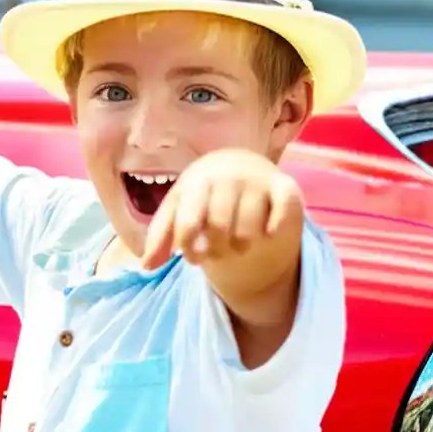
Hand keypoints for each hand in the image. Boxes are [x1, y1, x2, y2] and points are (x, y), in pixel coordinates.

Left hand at [141, 149, 303, 269]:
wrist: (239, 165)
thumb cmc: (202, 196)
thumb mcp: (178, 211)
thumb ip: (161, 237)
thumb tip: (146, 266)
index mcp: (197, 182)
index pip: (188, 224)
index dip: (189, 250)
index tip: (193, 259)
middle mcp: (227, 177)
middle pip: (219, 229)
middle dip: (216, 250)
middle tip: (217, 252)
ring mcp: (257, 180)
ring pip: (248, 230)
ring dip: (241, 246)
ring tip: (237, 243)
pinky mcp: (286, 187)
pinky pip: (283, 214)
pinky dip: (274, 231)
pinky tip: (267, 233)